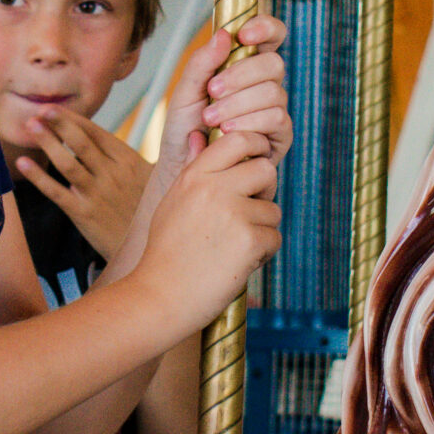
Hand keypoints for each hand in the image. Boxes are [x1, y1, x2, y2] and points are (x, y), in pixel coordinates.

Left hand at [15, 109, 151, 259]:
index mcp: (128, 161)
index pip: (96, 132)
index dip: (72, 118)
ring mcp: (97, 193)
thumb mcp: (152, 180)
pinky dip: (38, 177)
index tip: (53, 108)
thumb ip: (132, 160)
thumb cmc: (147, 211)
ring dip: (47, 142)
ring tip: (30, 126)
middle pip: (80, 142)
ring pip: (67, 162)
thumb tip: (126, 140)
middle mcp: (112, 174)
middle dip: (59, 123)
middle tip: (39, 109)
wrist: (147, 248)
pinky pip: (56, 192)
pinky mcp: (84, 213)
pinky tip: (23, 163)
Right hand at [133, 129, 279, 340]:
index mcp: (194, 176)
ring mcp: (233, 213)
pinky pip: (274, 238)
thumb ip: (194, 170)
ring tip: (233, 248)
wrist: (159, 297)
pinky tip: (237, 264)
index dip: (255, 148)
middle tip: (248, 214)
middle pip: (266, 170)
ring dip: (262, 230)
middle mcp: (214, 189)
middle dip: (265, 192)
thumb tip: (199, 135)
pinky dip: (262, 254)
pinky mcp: (249, 240)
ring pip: (273, 210)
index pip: (238, 139)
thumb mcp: (172, 201)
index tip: (254, 164)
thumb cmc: (165, 253)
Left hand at [158, 16, 291, 182]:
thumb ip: (202, 63)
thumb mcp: (185, 92)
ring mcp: (275, 108)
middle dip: (240, 75)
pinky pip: (276, 119)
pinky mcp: (280, 135)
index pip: (271, 34)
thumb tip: (223, 34)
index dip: (265, 27)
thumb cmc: (185, 128)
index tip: (243, 35)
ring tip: (211, 120)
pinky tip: (227, 133)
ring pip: (273, 92)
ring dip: (238, 104)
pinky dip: (249, 123)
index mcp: (245, 64)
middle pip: (273, 63)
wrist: (183, 168)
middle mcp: (265, 83)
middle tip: (212, 91)